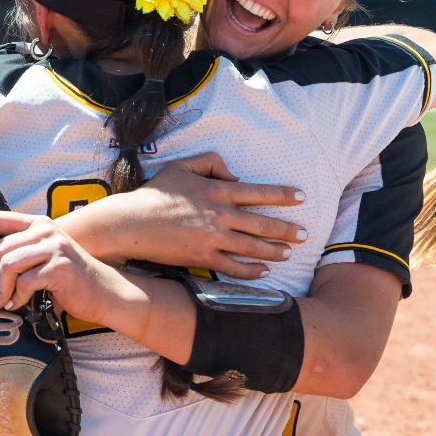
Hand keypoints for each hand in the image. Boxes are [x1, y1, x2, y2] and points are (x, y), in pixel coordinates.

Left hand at [0, 210, 138, 325]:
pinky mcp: (59, 266)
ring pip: (7, 264)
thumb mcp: (41, 257)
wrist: (103, 291)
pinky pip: (25, 283)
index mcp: (35, 224)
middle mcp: (43, 230)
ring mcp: (53, 246)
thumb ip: (17, 254)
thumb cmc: (68, 279)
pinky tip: (17, 306)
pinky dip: (16, 298)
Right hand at [69, 153, 303, 278]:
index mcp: (217, 191)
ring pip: (253, 248)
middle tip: (304, 234)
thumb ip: (211, 164)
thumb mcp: (182, 167)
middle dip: (287, 230)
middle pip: (263, 224)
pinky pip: (234, 268)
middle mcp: (220, 216)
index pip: (259, 192)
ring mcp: (213, 240)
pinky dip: (252, 271)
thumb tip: (235, 175)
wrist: (130, 224)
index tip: (301, 197)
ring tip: (289, 253)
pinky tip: (264, 271)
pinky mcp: (203, 259)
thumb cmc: (155, 193)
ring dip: (274, 251)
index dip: (283, 195)